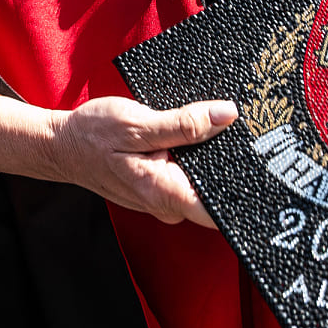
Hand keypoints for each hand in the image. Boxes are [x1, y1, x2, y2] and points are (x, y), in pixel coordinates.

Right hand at [46, 96, 237, 227]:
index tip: (266, 172)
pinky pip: (189, 180)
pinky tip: (196, 135)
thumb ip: (183, 123)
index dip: (247, 196)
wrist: (62, 145)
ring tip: (219, 127)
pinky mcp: (161, 191)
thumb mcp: (137, 122)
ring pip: (203, 186)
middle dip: (232, 165)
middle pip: (217, 195)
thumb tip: (227, 115)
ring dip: (212, 159)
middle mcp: (167, 205)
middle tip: (245, 132)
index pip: (219, 212)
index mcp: (164, 193)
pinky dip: (195, 159)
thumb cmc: (92, 134)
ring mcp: (164, 201)